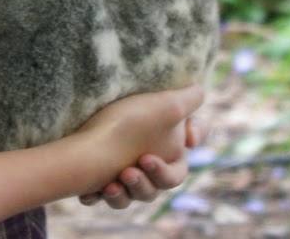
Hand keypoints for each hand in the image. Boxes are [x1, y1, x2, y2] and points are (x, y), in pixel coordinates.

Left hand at [75, 90, 205, 208]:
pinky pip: (98, 198)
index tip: (147, 158)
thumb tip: (200, 90)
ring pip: (128, 199)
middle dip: (142, 183)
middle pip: (152, 192)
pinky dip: (95, 197)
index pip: (176, 173)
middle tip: (128, 172)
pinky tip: (89, 193)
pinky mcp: (98, 182)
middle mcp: (146, 172)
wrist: (90, 116)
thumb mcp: (164, 102)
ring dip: (121, 196)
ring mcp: (122, 178)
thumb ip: (189, 99)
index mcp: (167, 159)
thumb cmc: (131, 114)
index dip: (166, 172)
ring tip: (111, 185)